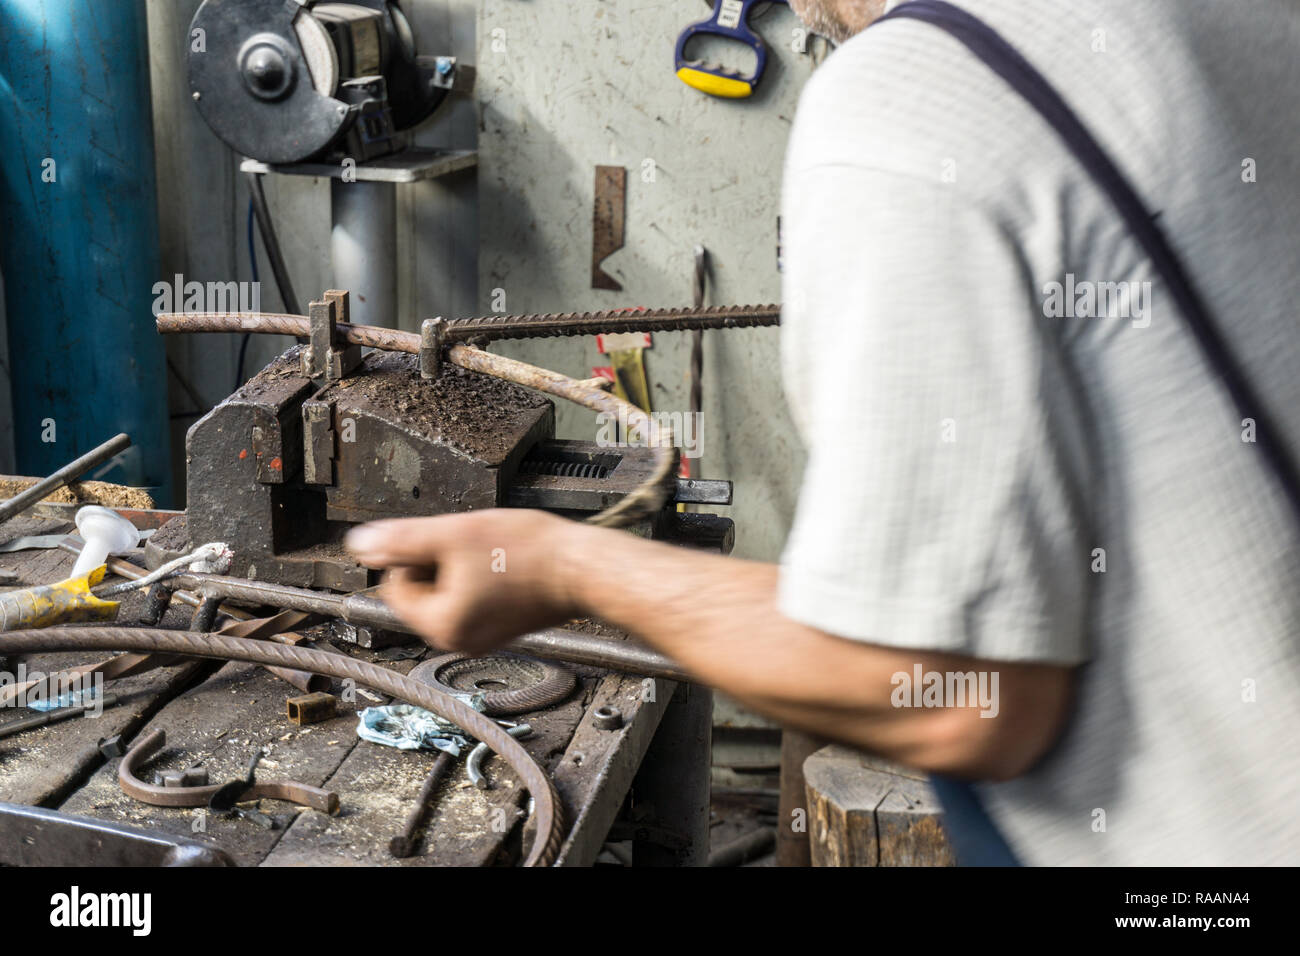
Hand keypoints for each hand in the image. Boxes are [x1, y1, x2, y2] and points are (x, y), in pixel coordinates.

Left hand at [345, 509, 584, 654]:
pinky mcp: (501, 627)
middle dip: (438, 563)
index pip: (395, 585)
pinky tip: (504, 565)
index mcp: (441, 626)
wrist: (582, 568)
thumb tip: (360, 545)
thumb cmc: (530, 555)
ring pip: (446, 591)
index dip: (414, 555)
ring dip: (458, 567)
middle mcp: (458, 641)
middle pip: (420, 591)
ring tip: (490, 556)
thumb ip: (402, 541)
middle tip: (471, 547)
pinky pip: (471, 598)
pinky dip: (478, 578)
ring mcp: (481, 637)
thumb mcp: (455, 535)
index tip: (447, 543)